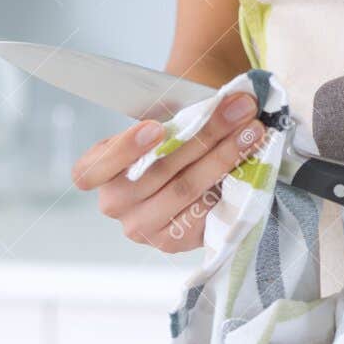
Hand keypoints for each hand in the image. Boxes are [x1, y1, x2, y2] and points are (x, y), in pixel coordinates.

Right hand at [70, 90, 264, 253]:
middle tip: (239, 109)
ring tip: (252, 131)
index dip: (124, 149)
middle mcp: (115, 203)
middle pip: (159, 172)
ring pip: (186, 190)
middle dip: (205, 135)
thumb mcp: (164, 122)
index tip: (157, 127)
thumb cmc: (170, 137)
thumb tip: (229, 100)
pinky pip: (202, 214)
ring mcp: (142, 227)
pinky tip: (249, 165)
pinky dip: (229, 186)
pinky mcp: (171, 243)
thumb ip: (182, 114)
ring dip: (225, 156)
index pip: (91, 169)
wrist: (187, 169)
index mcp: (99, 171)